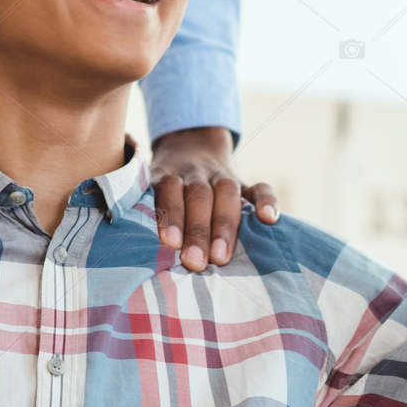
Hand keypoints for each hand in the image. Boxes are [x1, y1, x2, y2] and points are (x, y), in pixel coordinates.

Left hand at [151, 127, 277, 271]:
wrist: (189, 144)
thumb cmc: (164, 186)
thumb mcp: (148, 186)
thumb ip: (146, 209)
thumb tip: (138, 251)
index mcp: (168, 172)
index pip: (169, 190)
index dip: (171, 215)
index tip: (170, 243)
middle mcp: (196, 172)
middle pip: (199, 196)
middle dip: (197, 231)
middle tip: (195, 262)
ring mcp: (222, 175)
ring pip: (226, 193)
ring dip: (224, 226)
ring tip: (221, 257)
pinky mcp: (245, 183)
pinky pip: (260, 187)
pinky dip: (267, 201)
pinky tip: (268, 219)